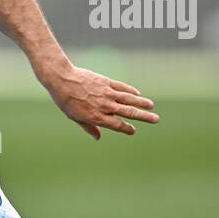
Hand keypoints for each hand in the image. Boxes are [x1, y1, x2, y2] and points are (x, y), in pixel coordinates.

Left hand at [42, 63, 159, 138]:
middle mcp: (105, 106)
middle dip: (143, 116)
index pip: (117, 125)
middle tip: (156, 119)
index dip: (126, 129)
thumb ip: (88, 127)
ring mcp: (107, 93)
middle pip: (128, 112)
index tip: (133, 131)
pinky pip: (122, 87)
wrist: (62, 79)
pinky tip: (138, 94)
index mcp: (97, 117)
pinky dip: (131, 91)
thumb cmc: (65, 100)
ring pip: (129, 99)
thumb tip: (98, 137)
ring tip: (151, 106)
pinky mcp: (106, 82)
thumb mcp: (74, 117)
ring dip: (141, 102)